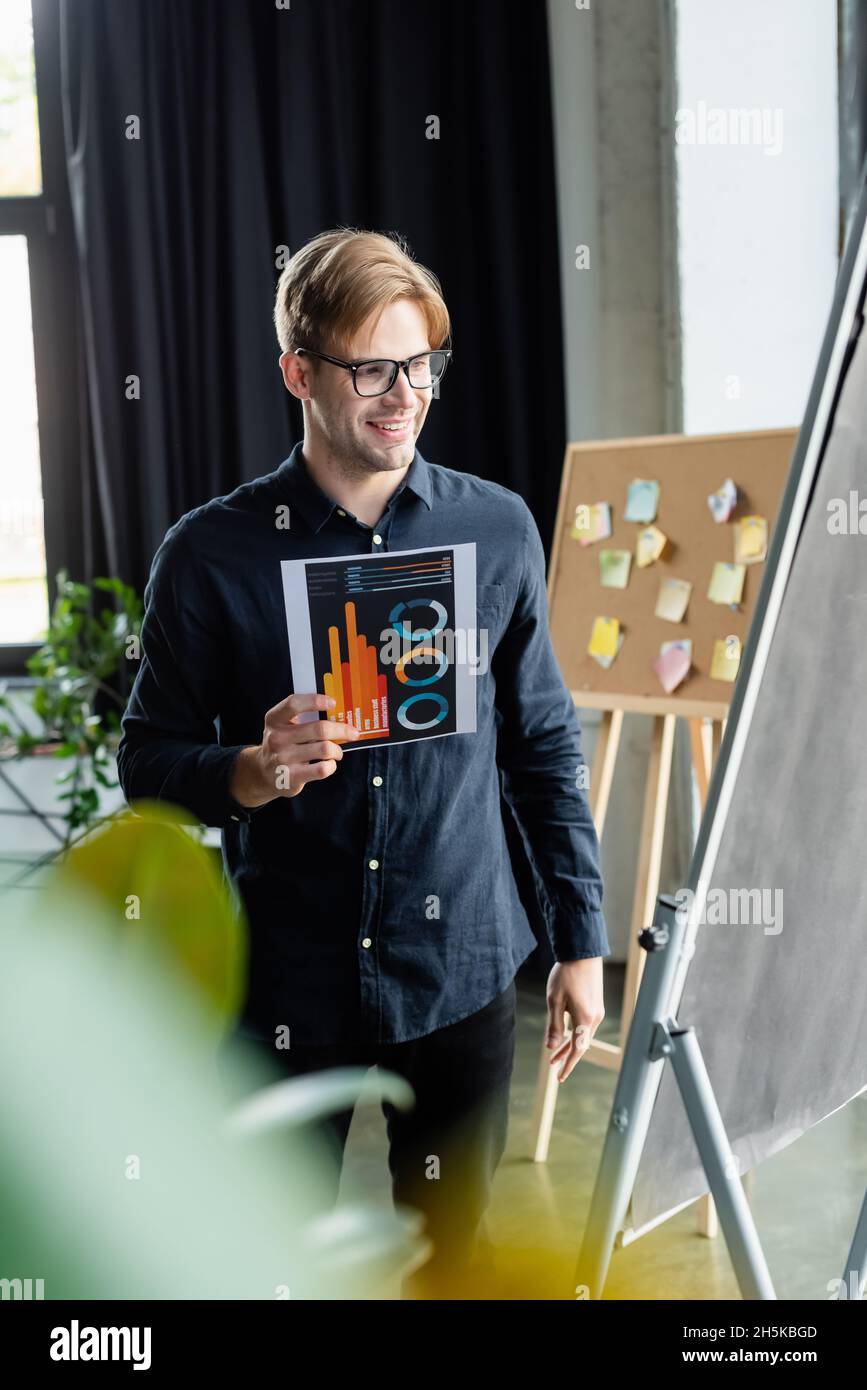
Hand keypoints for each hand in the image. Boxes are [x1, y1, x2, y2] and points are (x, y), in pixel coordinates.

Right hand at [229, 693, 359, 806]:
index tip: (332, 702)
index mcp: (274, 719)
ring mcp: (283, 759)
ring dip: (337, 750)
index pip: (294, 704)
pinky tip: (328, 764)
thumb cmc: (281, 744)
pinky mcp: (291, 777)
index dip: (315, 701)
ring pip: (325, 749)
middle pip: (319, 729)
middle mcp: (277, 738)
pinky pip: (322, 769)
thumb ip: (303, 717)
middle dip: (342, 730)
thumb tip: (338, 713)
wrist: (262, 773)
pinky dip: (331, 765)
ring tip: (337, 752)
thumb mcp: (283, 726)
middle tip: (352, 732)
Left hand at [545, 957, 604, 1082]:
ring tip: (554, 1053)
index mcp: (585, 1019)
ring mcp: (597, 1011)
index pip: (577, 1050)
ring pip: (583, 1035)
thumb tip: (551, 1047)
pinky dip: (575, 1033)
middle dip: (567, 1056)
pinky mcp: (596, 1005)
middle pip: (581, 1045)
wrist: (582, 952)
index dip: (568, 1065)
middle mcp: (595, 1018)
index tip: (560, 1077)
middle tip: (553, 1067)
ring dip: (570, 1045)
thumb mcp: (554, 1001)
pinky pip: (585, 1025)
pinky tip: (565, 1033)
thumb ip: (554, 1026)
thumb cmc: (566, 975)